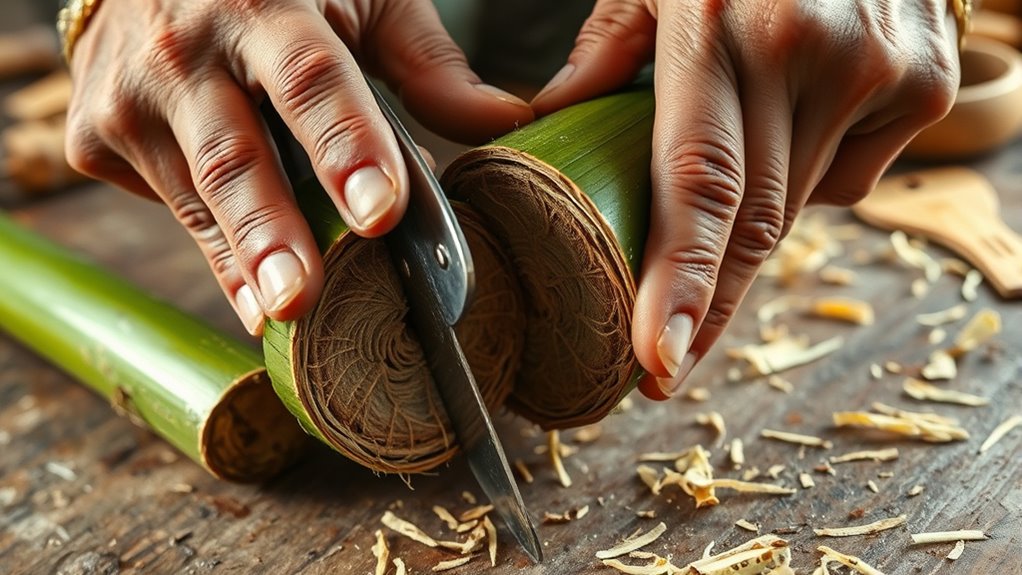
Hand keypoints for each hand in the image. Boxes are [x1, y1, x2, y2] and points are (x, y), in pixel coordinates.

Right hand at [65, 0, 533, 334]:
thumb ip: (426, 62)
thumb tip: (509, 122)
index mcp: (263, 2)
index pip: (310, 79)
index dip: (346, 145)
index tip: (382, 212)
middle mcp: (184, 48)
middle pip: (235, 155)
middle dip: (270, 232)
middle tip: (303, 298)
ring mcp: (129, 96)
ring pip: (196, 198)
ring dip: (241, 265)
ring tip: (279, 317)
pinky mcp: (96, 138)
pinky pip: (168, 206)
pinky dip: (214, 250)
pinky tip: (249, 283)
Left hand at [531, 0, 958, 397]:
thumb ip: (603, 49)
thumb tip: (546, 125)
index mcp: (716, 24)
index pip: (700, 185)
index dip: (683, 285)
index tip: (660, 362)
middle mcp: (806, 50)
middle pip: (753, 225)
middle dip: (710, 307)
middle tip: (665, 363)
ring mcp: (877, 69)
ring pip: (800, 208)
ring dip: (754, 218)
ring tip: (735, 157)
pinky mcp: (925, 84)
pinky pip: (849, 176)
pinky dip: (810, 172)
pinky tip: (797, 116)